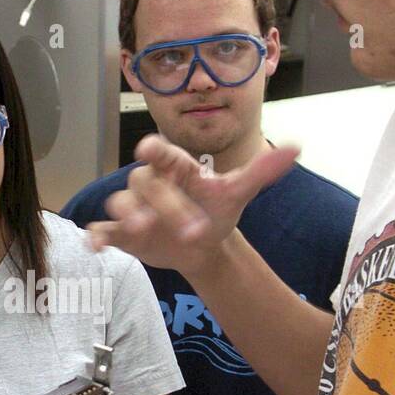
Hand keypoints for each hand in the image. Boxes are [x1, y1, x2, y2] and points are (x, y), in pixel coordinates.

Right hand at [87, 134, 297, 268]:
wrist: (204, 244)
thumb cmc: (215, 210)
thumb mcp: (238, 192)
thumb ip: (262, 171)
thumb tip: (297, 148)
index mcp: (175, 167)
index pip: (162, 152)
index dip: (154, 150)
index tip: (147, 149)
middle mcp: (150, 182)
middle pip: (148, 185)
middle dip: (168, 207)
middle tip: (193, 231)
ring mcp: (134, 206)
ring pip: (121, 203)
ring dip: (129, 215)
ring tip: (141, 229)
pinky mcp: (121, 231)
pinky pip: (103, 229)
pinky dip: (97, 235)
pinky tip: (96, 245)